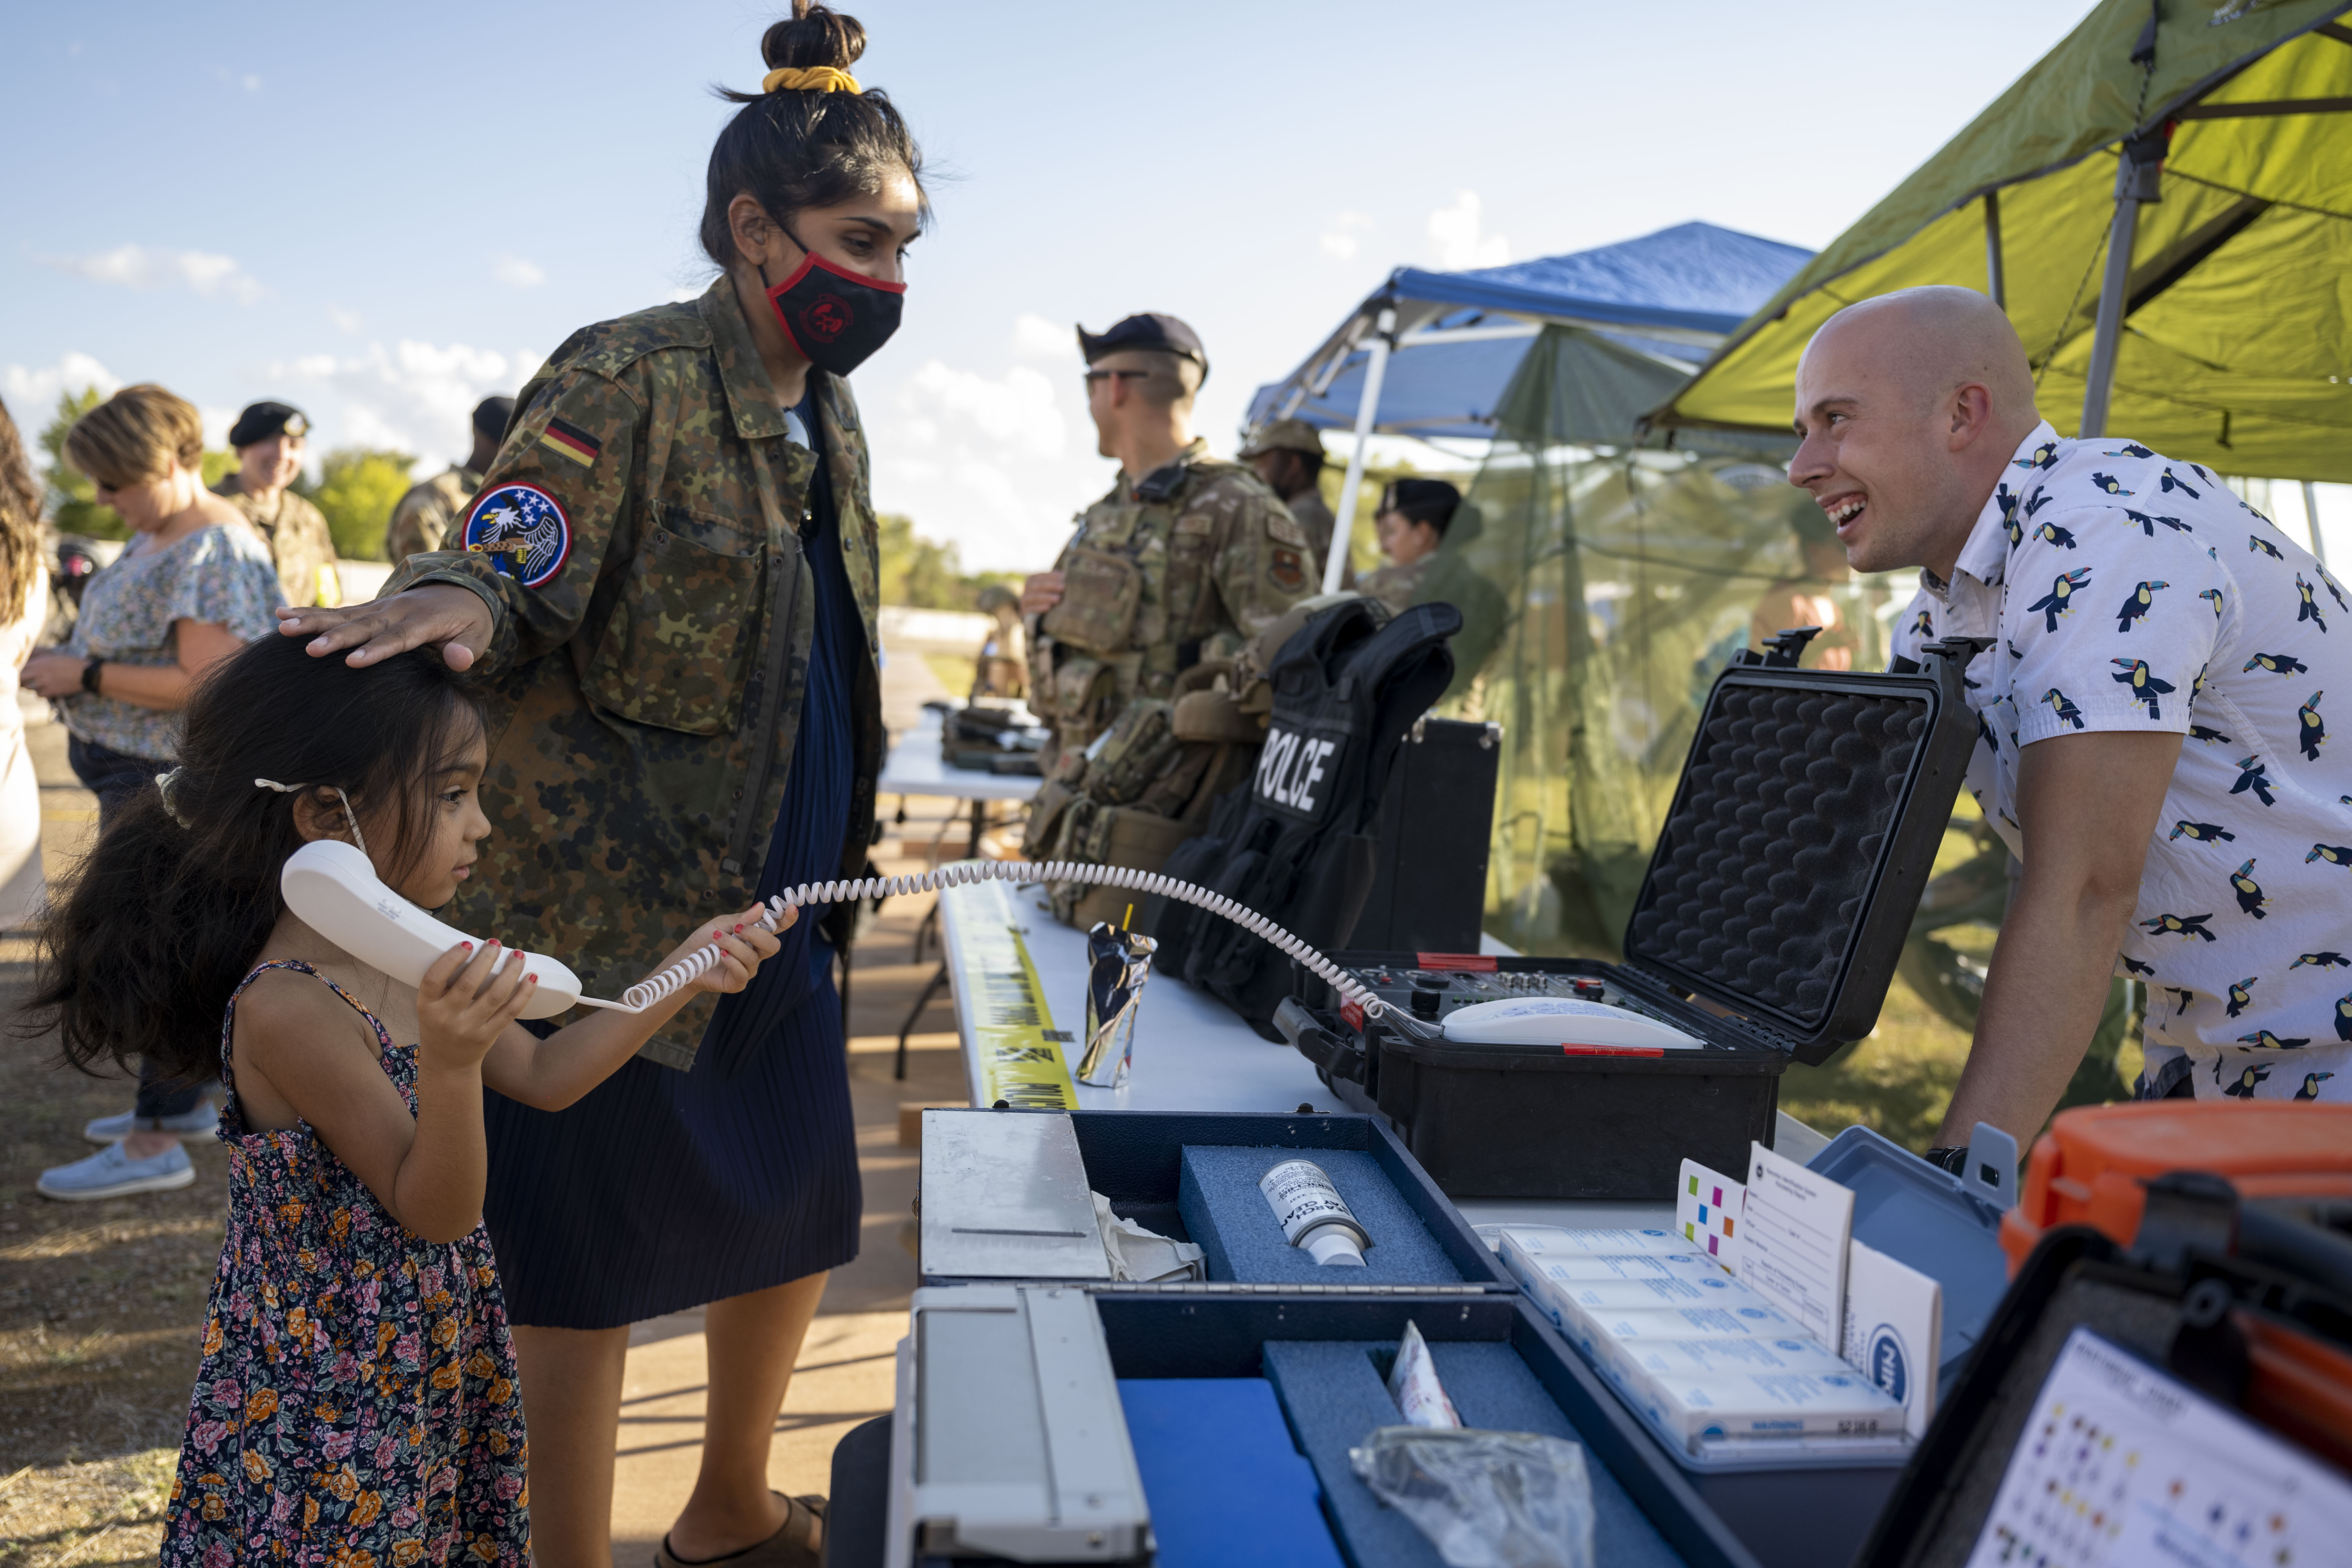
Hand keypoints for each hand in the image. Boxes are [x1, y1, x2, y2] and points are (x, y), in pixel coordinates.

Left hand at [20, 651, 90, 698]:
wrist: (84, 673)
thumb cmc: (69, 662)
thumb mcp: (52, 657)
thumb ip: (38, 660)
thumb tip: (27, 664)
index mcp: (38, 662)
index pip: (19, 668)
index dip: (18, 671)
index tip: (21, 673)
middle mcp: (38, 673)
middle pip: (20, 680)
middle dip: (22, 681)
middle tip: (26, 681)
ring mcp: (43, 683)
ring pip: (29, 688)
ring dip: (32, 687)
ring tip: (40, 684)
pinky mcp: (50, 691)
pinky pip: (39, 695)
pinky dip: (42, 693)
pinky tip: (48, 689)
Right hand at [277, 584, 494, 670]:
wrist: (461, 591)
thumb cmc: (469, 621)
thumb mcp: (479, 635)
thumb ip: (467, 649)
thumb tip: (460, 660)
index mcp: (423, 621)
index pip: (398, 638)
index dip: (376, 650)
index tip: (353, 662)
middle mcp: (396, 611)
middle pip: (363, 626)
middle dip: (335, 637)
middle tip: (309, 649)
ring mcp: (379, 607)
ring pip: (343, 615)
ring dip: (312, 621)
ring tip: (282, 627)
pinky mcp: (367, 608)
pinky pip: (337, 612)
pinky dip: (308, 612)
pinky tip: (281, 615)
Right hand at [418, 940, 536, 1071]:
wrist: (447, 1063)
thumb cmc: (439, 1024)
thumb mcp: (430, 1007)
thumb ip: (445, 985)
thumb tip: (476, 949)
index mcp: (426, 1007)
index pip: (434, 979)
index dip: (451, 959)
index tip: (467, 943)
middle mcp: (446, 1018)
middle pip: (468, 983)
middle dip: (486, 959)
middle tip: (495, 943)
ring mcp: (468, 1028)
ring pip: (495, 995)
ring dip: (510, 972)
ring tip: (518, 955)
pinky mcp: (488, 1036)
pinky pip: (510, 1012)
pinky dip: (523, 993)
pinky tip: (532, 977)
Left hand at [650, 904, 792, 997]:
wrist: (686, 959)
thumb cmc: (705, 940)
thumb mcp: (721, 923)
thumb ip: (742, 918)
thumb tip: (761, 907)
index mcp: (755, 936)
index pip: (777, 928)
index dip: (787, 919)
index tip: (792, 908)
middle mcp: (756, 953)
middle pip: (772, 945)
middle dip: (756, 935)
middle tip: (736, 928)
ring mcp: (749, 969)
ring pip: (753, 957)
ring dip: (734, 945)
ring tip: (716, 939)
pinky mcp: (738, 982)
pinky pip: (743, 972)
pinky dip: (731, 961)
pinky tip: (720, 955)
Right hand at [1020, 571, 1063, 616]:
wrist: (1036, 612)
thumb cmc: (1048, 595)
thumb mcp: (1052, 587)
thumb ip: (1057, 582)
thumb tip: (1065, 577)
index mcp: (1033, 578)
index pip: (1042, 576)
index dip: (1052, 576)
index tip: (1063, 577)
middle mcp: (1027, 587)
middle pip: (1039, 585)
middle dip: (1051, 586)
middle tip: (1063, 587)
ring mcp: (1025, 599)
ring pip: (1035, 597)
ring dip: (1047, 597)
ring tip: (1058, 599)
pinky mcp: (1025, 610)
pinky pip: (1031, 609)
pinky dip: (1040, 608)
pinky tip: (1048, 607)